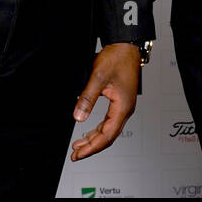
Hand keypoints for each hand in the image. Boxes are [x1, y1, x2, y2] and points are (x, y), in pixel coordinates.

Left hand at [70, 43, 139, 160]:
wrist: (126, 46)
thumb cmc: (117, 59)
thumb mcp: (98, 77)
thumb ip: (87, 98)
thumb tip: (78, 117)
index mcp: (123, 107)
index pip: (106, 136)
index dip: (91, 147)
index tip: (78, 154)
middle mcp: (125, 110)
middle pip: (108, 137)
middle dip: (91, 147)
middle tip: (75, 154)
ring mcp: (123, 107)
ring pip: (108, 130)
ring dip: (94, 139)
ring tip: (79, 146)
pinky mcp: (120, 102)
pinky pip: (109, 122)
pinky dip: (98, 130)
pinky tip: (89, 132)